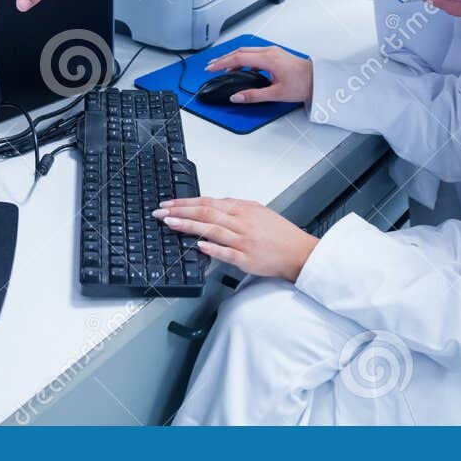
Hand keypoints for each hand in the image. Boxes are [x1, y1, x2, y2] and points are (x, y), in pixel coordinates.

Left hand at [155, 197, 318, 281]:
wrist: (299, 252)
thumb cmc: (280, 234)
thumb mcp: (259, 211)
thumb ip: (236, 208)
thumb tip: (214, 205)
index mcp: (243, 209)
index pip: (208, 202)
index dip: (186, 202)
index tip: (169, 203)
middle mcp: (241, 223)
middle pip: (206, 212)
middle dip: (180, 211)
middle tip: (161, 212)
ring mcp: (243, 241)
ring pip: (212, 229)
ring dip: (189, 225)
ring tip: (170, 223)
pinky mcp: (246, 259)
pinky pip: (226, 252)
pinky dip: (212, 248)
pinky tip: (198, 246)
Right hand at [202, 45, 312, 103]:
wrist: (318, 79)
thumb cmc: (303, 84)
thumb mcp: (276, 94)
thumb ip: (254, 96)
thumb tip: (237, 97)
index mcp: (268, 59)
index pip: (238, 58)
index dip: (222, 63)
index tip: (211, 68)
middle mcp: (269, 52)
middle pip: (240, 52)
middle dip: (224, 59)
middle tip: (212, 66)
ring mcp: (272, 51)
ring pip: (246, 51)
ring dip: (233, 58)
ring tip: (222, 67)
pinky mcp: (275, 54)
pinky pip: (254, 54)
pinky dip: (243, 60)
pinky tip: (241, 68)